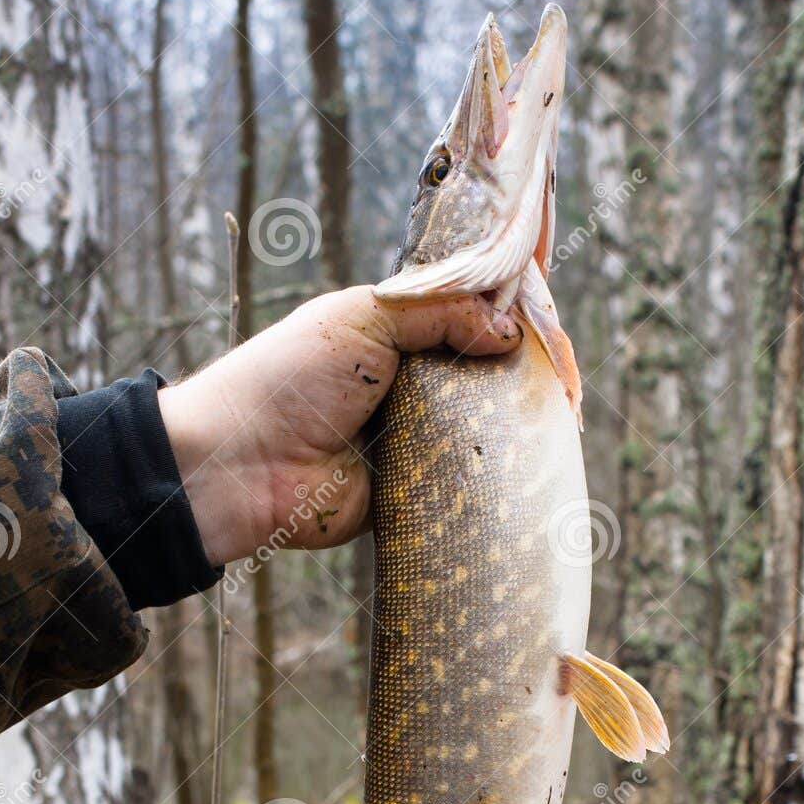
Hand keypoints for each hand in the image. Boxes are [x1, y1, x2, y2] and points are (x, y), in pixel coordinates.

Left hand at [158, 284, 521, 566]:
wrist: (242, 466)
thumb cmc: (289, 379)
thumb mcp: (365, 320)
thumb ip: (440, 313)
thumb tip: (510, 329)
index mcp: (395, 334)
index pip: (465, 315)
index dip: (505, 313)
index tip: (546, 312)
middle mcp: (409, 385)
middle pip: (484, 373)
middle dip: (519, 373)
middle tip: (561, 375)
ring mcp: (414, 439)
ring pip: (481, 427)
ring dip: (512, 424)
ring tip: (557, 416)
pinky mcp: (414, 491)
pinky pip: (463, 481)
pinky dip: (490, 475)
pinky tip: (529, 463)